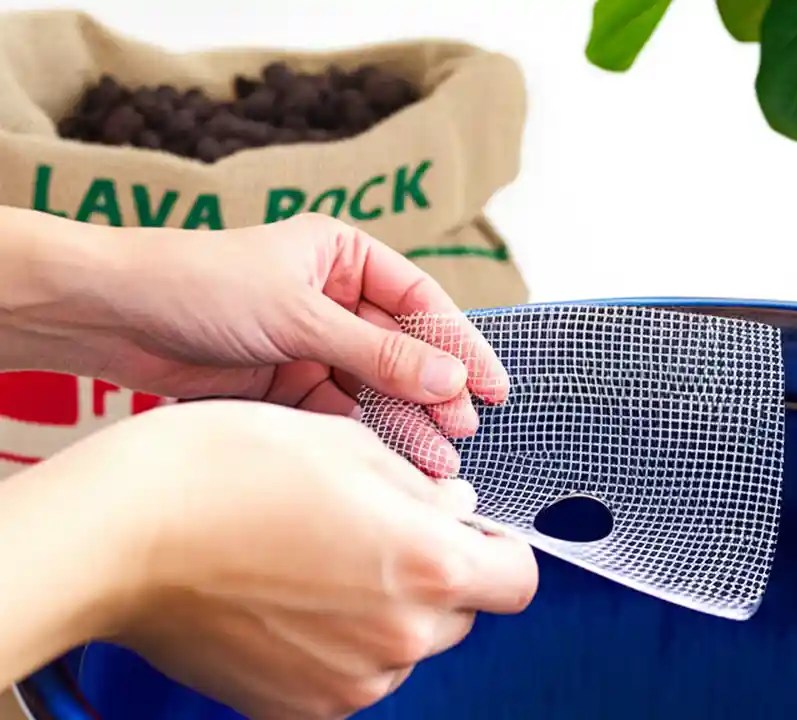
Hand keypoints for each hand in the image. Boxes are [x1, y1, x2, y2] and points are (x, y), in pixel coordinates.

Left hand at [0, 208, 505, 474]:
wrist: (111, 316)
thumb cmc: (200, 285)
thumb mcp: (301, 316)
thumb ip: (379, 352)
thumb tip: (451, 381)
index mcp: (344, 256)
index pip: (420, 302)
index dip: (460, 346)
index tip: (492, 388)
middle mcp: (333, 298)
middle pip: (402, 350)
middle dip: (434, 393)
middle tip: (463, 434)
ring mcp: (310, 343)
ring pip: (373, 388)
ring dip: (403, 423)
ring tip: (435, 464)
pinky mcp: (284, 384)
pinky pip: (338, 413)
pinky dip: (363, 436)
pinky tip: (388, 462)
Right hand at [18, 399, 536, 719]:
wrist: (120, 534)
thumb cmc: (225, 472)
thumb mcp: (350, 446)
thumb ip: (423, 489)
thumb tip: (458, 509)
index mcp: (429, 565)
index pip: (517, 579)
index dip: (500, 549)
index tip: (473, 533)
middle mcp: (399, 636)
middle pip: (461, 614)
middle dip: (437, 574)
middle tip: (377, 531)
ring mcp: (348, 681)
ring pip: (403, 646)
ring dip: (386, 610)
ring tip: (319, 559)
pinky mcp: (297, 707)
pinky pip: (350, 676)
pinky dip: (339, 644)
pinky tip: (293, 598)